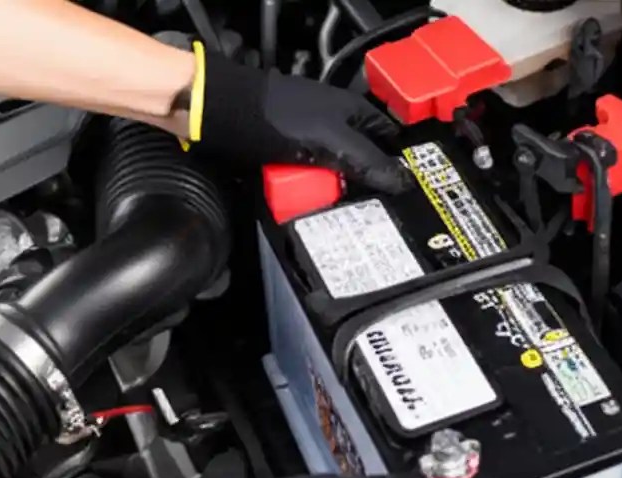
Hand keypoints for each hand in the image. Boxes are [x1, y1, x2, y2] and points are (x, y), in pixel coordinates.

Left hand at [193, 46, 412, 193]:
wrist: (217, 115)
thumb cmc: (274, 116)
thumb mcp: (331, 142)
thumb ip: (368, 162)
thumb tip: (403, 183)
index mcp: (351, 112)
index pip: (389, 140)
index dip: (398, 164)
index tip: (405, 194)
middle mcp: (332, 124)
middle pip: (358, 163)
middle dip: (363, 187)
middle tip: (372, 214)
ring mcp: (305, 141)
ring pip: (329, 176)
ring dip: (331, 195)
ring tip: (340, 220)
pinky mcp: (282, 156)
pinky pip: (302, 181)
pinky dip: (304, 195)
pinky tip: (307, 209)